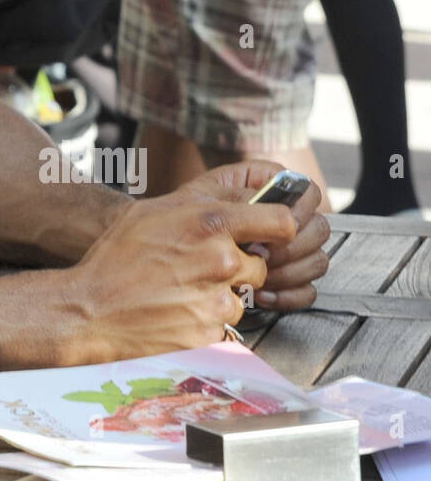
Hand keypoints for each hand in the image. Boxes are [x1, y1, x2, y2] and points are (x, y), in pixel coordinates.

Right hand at [67, 186, 293, 361]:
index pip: (282, 222)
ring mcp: (218, 299)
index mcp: (210, 222)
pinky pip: (225, 323)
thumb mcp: (155, 210)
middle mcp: (222, 260)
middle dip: (238, 268)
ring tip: (181, 290)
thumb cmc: (117, 255)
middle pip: (261, 265)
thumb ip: (204, 203)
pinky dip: (207, 318)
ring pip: (242, 296)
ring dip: (221, 295)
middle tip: (201, 268)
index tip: (270, 236)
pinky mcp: (212, 331)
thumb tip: (243, 199)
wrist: (92, 308)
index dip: (279, 229)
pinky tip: (177, 310)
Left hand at [179, 160, 329, 312]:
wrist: (162, 250)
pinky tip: (262, 295)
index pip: (307, 191)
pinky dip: (289, 295)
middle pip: (318, 228)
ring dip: (289, 272)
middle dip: (292, 247)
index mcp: (267, 185)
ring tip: (256, 277)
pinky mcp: (288, 278)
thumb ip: (239, 198)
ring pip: (316, 260)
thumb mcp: (201, 198)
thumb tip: (276, 212)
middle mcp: (285, 214)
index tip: (282, 225)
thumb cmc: (178, 216)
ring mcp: (289, 248)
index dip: (299, 209)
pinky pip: (307, 290)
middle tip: (262, 255)